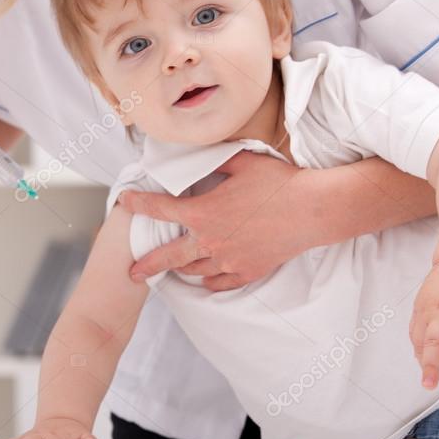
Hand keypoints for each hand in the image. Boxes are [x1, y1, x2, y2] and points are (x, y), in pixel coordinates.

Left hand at [118, 151, 309, 290]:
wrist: (314, 211)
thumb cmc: (279, 183)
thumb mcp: (242, 162)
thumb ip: (215, 161)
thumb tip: (201, 156)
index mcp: (203, 213)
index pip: (160, 209)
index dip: (138, 204)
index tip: (125, 202)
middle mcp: (210, 241)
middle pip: (168, 257)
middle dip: (146, 264)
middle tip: (132, 272)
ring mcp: (229, 260)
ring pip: (193, 270)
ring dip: (180, 268)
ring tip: (171, 269)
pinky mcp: (247, 271)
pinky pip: (220, 282)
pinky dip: (209, 280)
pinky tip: (205, 278)